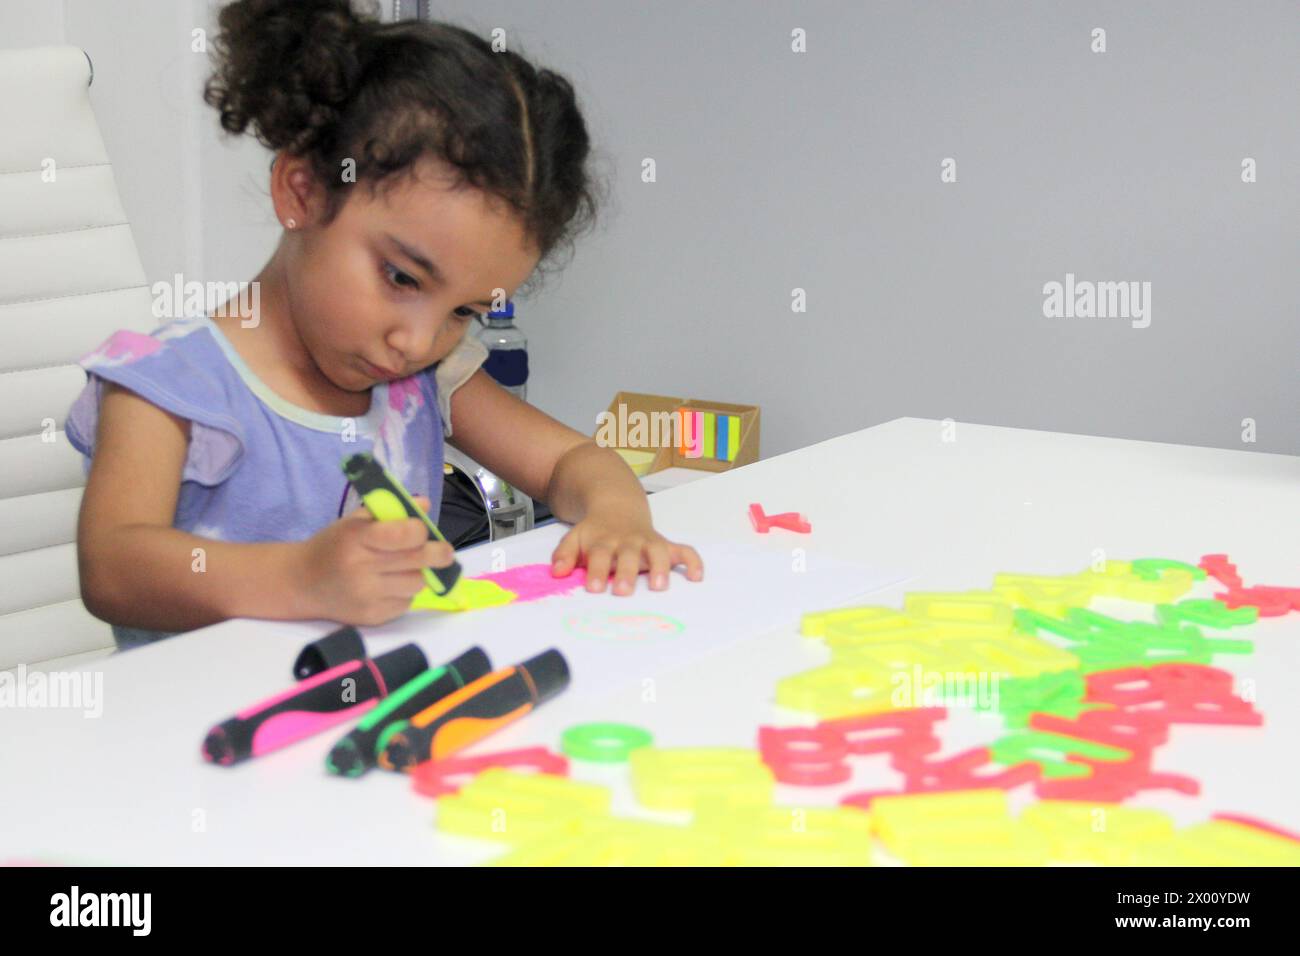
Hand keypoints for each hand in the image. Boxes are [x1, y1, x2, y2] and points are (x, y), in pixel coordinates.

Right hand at [295, 495, 453, 624]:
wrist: (301, 583)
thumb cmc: (333, 546)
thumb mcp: (354, 522)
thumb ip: (390, 511)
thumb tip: (424, 505)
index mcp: (356, 538)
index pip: (404, 535)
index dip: (420, 531)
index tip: (422, 531)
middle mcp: (361, 568)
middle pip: (418, 560)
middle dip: (438, 554)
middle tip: (444, 551)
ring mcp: (366, 596)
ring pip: (416, 583)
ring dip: (418, 574)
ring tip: (404, 568)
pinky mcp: (371, 617)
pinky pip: (406, 603)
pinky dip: (404, 593)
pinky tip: (389, 586)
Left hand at [550, 510, 702, 595]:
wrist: (616, 506)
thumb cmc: (595, 532)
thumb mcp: (575, 538)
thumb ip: (565, 555)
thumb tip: (556, 573)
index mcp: (604, 541)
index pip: (599, 555)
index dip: (596, 571)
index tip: (593, 589)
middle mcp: (628, 541)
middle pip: (629, 554)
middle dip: (626, 572)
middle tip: (622, 591)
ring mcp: (648, 542)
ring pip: (658, 550)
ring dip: (660, 567)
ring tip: (660, 586)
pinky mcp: (664, 544)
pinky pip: (683, 550)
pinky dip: (693, 562)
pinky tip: (697, 577)